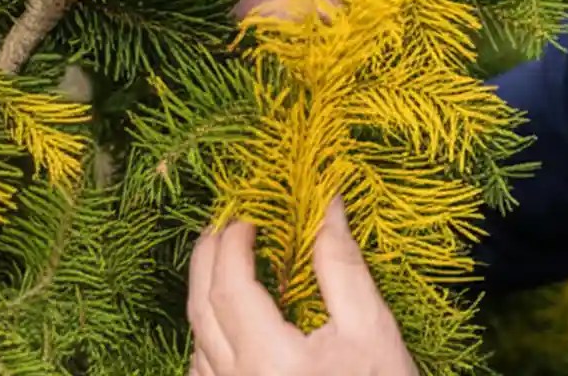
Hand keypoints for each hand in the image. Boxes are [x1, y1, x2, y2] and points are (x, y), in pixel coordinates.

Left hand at [187, 198, 418, 375]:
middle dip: (207, 258)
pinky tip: (230, 314)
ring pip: (197, 338)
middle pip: (201, 309)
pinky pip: (204, 366)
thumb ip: (342, 266)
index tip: (248, 215)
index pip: (230, 288)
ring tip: (225, 258)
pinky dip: (210, 330)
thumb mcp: (371, 327)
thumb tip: (327, 208)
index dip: (232, 244)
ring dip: (205, 292)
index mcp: (271, 361)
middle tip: (224, 222)